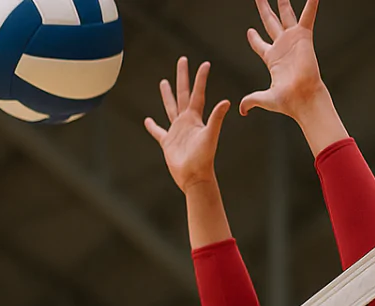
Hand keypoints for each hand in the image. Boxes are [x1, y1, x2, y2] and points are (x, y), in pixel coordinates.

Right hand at [144, 57, 232, 192]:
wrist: (195, 177)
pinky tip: (147, 120)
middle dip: (182, 77)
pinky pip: (158, 132)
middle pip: (182, 93)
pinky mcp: (168, 142)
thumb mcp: (210, 136)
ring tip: (163, 82)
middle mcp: (186, 121)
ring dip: (167, 95)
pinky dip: (153, 126)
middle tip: (182, 60)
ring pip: (170, 107)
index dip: (200, 79)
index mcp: (195, 118)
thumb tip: (227, 102)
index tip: (204, 63)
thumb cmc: (204, 159)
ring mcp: (177, 131)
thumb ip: (216, 118)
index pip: (198, 93)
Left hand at [241, 0, 324, 118]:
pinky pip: (307, 17)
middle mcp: (282, 47)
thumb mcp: (263, 99)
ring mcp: (293, 41)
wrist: (302, 98)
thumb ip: (251, 100)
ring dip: (282, 2)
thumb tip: (242, 110)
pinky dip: (311, 5)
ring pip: (285, 15)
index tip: (249, 31)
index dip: (254, 38)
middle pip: (270, 23)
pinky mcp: (304, 37)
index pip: (260, 45)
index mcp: (272, 60)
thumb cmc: (287, 101)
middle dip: (264, 10)